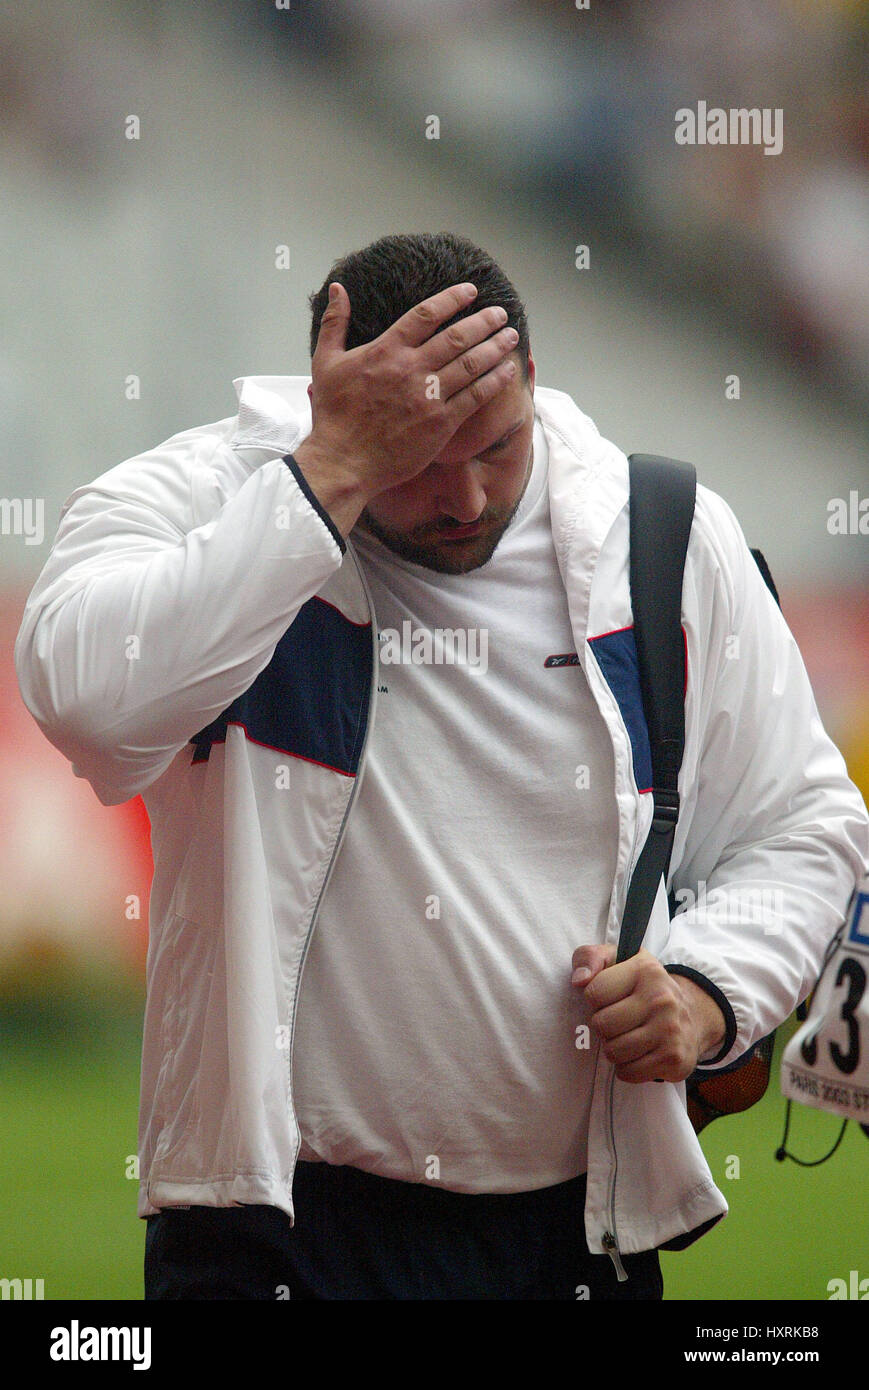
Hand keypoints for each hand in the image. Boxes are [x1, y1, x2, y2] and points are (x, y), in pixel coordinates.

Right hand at [292, 282, 519, 532]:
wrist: (343, 462)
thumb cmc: (333, 416)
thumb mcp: (325, 363)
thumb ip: (334, 323)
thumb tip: (339, 289)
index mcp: (386, 350)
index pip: (426, 314)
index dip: (452, 299)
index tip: (471, 292)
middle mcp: (411, 369)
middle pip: (457, 336)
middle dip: (483, 322)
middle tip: (500, 314)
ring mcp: (428, 396)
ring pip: (471, 364)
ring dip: (495, 347)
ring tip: (509, 336)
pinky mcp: (440, 423)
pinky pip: (474, 396)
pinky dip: (494, 381)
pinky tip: (507, 370)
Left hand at [571, 944, 725, 1082]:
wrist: (693, 1014)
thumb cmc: (643, 986)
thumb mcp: (617, 959)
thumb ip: (588, 957)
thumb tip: (578, 980)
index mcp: (645, 970)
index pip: (593, 993)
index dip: (595, 999)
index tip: (611, 998)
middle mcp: (661, 999)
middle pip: (601, 1025)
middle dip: (604, 1026)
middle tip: (619, 1021)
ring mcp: (669, 1031)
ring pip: (613, 1052)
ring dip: (614, 1048)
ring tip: (629, 1036)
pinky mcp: (673, 1059)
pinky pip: (628, 1073)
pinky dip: (627, 1067)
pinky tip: (640, 1053)